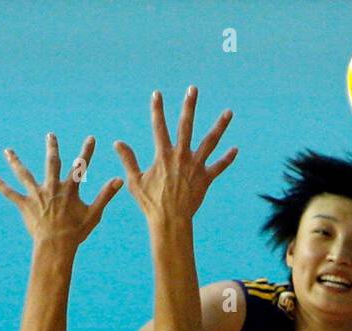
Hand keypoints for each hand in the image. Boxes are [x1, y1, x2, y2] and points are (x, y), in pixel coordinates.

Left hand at [0, 133, 122, 246]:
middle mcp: (51, 187)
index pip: (80, 166)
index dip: (87, 151)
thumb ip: (105, 195)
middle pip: (51, 163)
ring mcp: (36, 195)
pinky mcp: (25, 205)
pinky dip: (2, 185)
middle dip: (52, 147)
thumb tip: (119, 180)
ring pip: (24, 174)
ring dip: (16, 161)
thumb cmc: (76, 232)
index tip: (91, 137)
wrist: (55, 245)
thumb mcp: (94, 214)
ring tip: (8, 151)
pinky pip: (11, 193)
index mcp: (69, 189)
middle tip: (50, 135)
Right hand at [114, 87, 236, 224]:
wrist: (170, 220)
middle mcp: (181, 156)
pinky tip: (235, 149)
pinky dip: (227, 158)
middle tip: (193, 89)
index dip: (157, 109)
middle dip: (189, 106)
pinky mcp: (206, 178)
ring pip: (210, 141)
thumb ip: (128, 160)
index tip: (157, 93)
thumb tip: (117, 143)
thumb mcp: (135, 181)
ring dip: (220, 126)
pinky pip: (219, 166)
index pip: (158, 127)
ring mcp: (196, 166)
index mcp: (163, 155)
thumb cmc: (150, 203)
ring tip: (229, 112)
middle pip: (187, 126)